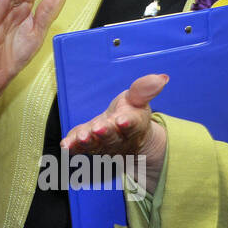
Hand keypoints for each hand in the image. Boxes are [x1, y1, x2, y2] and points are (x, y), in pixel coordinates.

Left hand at [61, 74, 169, 192]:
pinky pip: (79, 149)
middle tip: (98, 129)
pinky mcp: (87, 147)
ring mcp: (102, 145)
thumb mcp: (138, 100)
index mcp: (134, 124)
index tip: (122, 120)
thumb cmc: (130, 114)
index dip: (127, 122)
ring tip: (81, 138)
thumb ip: (144, 89)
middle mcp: (118, 138)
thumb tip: (162, 78)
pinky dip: (73, 147)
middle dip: (105, 133)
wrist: (124, 139)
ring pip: (95, 145)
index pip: (133, 124)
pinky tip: (66, 145)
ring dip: (87, 142)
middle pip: (112, 137)